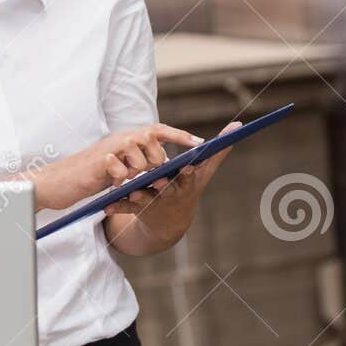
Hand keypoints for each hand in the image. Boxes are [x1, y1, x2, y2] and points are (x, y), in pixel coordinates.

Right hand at [34, 123, 203, 210]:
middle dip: (155, 160)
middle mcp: (119, 138)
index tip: (200, 143)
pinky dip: (120, 180)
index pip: (157, 130)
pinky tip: (113, 185)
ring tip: (125, 180)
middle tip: (145, 173)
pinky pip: (121, 170)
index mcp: (125, 138)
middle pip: (152, 141)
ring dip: (137, 172)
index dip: (179, 136)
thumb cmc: (87, 175)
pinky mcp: (99, 163)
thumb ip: (134, 160)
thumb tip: (158, 163)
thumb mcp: (115, 165)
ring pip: (139, 156)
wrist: (56, 182)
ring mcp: (109, 149)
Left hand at [116, 120, 240, 245]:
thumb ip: (219, 150)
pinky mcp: (137, 209)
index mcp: (185, 183)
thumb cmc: (189, 187)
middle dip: (162, 185)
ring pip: (145, 199)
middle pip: (166, 189)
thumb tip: (239, 125)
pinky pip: (125, 208)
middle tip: (156, 180)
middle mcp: (170, 194)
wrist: (170, 220)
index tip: (186, 166)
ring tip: (128, 191)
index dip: (187, 172)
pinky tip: (106, 205)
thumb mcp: (204, 171)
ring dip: (137, 195)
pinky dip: (117, 206)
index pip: (188, 177)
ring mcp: (153, 203)